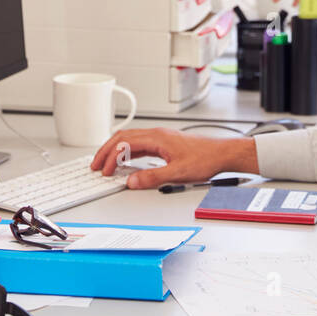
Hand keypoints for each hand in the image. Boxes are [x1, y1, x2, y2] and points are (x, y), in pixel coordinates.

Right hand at [89, 128, 257, 189]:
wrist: (221, 154)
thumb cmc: (205, 159)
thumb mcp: (177, 173)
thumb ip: (152, 177)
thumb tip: (131, 181)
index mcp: (156, 138)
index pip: (124, 144)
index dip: (110, 157)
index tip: (103, 170)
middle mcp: (156, 134)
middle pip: (123, 138)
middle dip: (106, 151)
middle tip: (95, 165)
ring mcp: (159, 138)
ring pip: (129, 140)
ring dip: (115, 151)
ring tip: (104, 163)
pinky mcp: (164, 143)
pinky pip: (139, 144)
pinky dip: (126, 152)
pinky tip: (124, 161)